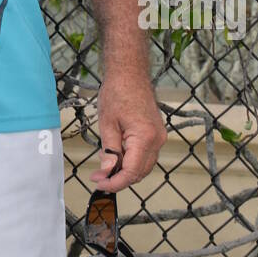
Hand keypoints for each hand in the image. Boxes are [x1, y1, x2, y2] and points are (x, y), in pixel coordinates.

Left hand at [90, 72, 166, 191]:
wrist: (130, 73)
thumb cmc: (118, 92)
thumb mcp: (107, 123)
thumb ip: (109, 151)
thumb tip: (107, 172)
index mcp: (145, 138)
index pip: (131, 172)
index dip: (114, 182)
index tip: (99, 183)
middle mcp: (157, 140)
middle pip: (139, 172)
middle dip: (118, 178)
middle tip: (98, 176)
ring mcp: (159, 137)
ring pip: (143, 166)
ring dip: (125, 170)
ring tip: (104, 165)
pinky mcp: (156, 134)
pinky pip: (145, 155)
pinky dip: (131, 160)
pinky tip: (116, 155)